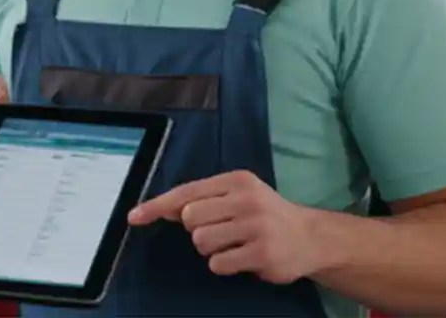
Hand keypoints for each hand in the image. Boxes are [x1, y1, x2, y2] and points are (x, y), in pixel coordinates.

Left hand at [128, 170, 321, 284]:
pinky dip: (224, 264)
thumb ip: (202, 200)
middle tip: (221, 231)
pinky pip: (218, 264)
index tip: (134, 217)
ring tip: (235, 244)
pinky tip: (244, 258)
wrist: (311, 237)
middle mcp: (246, 199)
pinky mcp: (262, 253)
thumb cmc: (264, 215)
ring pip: (201, 242)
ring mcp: (256, 226)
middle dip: (197, 230)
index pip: (186, 192)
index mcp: (236, 180)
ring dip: (212, 249)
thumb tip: (159, 209)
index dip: (157, 205)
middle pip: (190, 219)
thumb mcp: (237, 196)